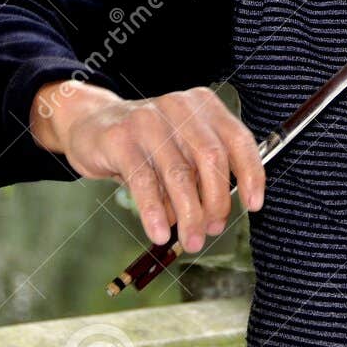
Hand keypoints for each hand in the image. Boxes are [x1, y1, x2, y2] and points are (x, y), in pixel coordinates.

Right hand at [30, 81, 264, 251]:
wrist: (92, 124)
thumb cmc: (148, 142)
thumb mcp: (181, 148)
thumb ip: (202, 174)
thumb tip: (217, 218)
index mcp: (204, 106)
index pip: (238, 139)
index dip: (251, 173)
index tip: (254, 204)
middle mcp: (180, 107)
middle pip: (211, 158)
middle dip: (217, 201)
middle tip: (213, 230)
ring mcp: (149, 120)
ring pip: (179, 174)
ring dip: (189, 215)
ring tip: (192, 240)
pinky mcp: (120, 139)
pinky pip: (144, 182)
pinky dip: (155, 213)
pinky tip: (159, 234)